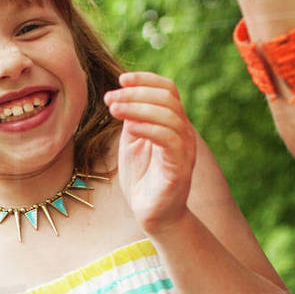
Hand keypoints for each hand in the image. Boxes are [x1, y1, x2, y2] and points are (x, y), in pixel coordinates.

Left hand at [106, 72, 196, 234]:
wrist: (151, 214)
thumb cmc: (142, 178)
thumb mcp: (132, 141)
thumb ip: (132, 118)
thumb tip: (121, 95)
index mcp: (173, 123)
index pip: (168, 89)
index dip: (145, 80)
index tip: (120, 80)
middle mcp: (183, 132)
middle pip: (167, 98)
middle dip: (135, 94)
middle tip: (109, 99)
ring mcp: (184, 149)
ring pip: (169, 116)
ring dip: (138, 108)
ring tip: (114, 110)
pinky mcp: (180, 167)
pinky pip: (169, 140)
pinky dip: (148, 129)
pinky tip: (129, 128)